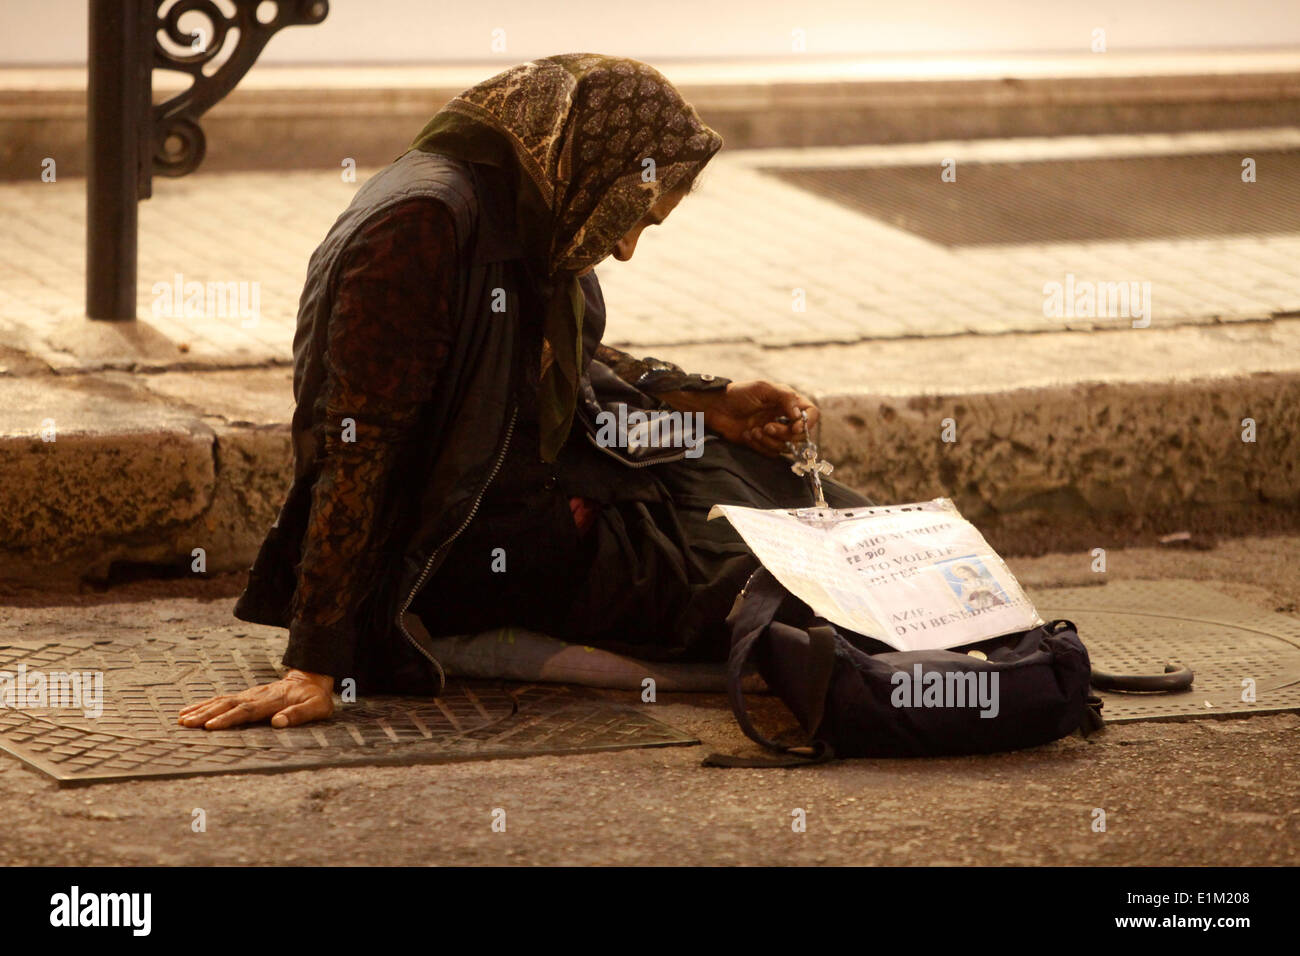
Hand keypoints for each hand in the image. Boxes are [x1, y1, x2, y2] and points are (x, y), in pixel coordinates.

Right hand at [177, 669, 334, 729]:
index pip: (246, 711)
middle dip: (206, 715)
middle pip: (227, 705)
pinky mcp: (245, 696)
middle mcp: (255, 696)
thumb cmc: (314, 698)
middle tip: (186, 724)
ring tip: (181, 719)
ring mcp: (248, 695)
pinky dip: (205, 704)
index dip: (227, 719)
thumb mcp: (316, 707)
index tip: (210, 726)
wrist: (311, 680)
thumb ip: (299, 714)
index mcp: (271, 701)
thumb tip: (278, 722)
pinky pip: (222, 700)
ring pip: (221, 701)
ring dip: (201, 709)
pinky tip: (190, 711)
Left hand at [697, 380, 819, 456]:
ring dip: (769, 441)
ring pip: (785, 447)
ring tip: (754, 430)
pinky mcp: (762, 444)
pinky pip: (771, 453)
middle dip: (784, 434)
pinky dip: (759, 446)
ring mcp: (774, 432)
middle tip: (767, 427)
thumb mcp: (763, 388)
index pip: (811, 414)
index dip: (806, 423)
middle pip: (800, 436)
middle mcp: (784, 418)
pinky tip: (747, 435)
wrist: (715, 407)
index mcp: (788, 402)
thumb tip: (799, 415)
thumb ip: (785, 397)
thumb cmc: (738, 394)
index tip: (794, 427)